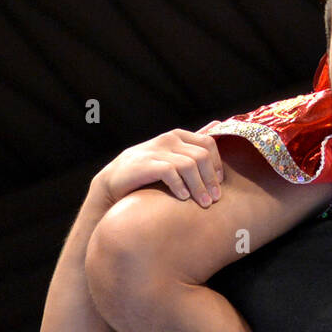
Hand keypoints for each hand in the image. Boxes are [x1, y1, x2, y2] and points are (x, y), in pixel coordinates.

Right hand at [93, 127, 225, 206]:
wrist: (112, 183)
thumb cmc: (147, 173)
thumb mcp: (170, 157)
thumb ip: (191, 148)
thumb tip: (217, 127)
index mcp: (178, 136)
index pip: (208, 144)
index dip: (217, 164)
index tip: (220, 184)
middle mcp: (168, 139)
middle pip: (202, 156)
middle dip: (211, 179)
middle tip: (215, 199)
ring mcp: (156, 150)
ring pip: (189, 165)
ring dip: (199, 187)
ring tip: (204, 204)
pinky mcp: (145, 164)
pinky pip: (170, 172)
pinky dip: (180, 186)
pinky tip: (183, 198)